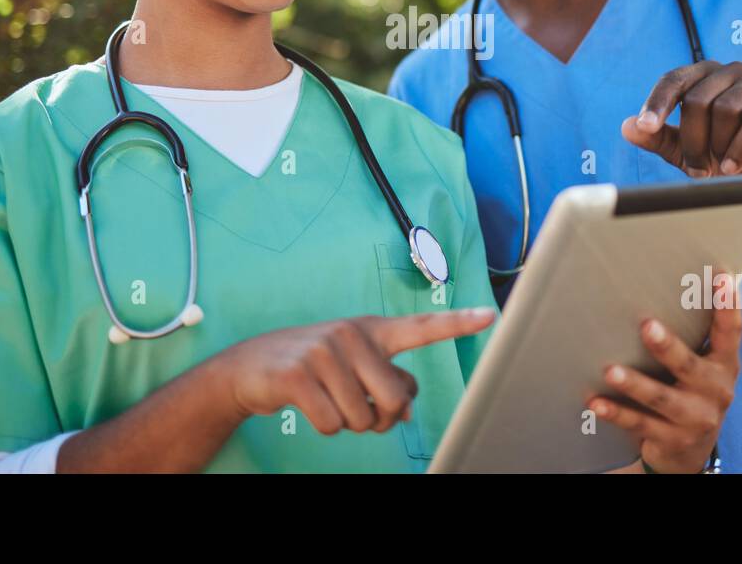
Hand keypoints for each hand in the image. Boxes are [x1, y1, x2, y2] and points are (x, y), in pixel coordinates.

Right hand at [217, 308, 495, 434]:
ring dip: (347, 422)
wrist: (251, 366)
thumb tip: (405, 407)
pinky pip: (332, 424)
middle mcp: (353, 334)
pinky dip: (324, 426)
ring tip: (327, 397)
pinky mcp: (300, 374)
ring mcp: (325, 351)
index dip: (458, 323)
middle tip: (358, 406)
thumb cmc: (316, 365)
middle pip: (395, 400)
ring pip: (363, 419)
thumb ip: (388, 379)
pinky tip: (308, 404)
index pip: (422, 326)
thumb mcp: (355, 364)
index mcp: (373, 330)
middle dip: (379, 417)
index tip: (490, 316)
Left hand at [587, 298, 741, 472]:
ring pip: (661, 398)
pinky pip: (640, 424)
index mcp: (725, 364)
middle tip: (646, 326)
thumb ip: (693, 334)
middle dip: (667, 347)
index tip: (722, 279)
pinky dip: (616, 413)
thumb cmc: (692, 389)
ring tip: (610, 371)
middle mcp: (716, 392)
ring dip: (635, 384)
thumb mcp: (702, 365)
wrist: (692, 450)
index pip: (730, 333)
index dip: (728, 307)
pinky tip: (596, 403)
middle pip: (689, 366)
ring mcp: (695, 419)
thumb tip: (660, 283)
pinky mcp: (672, 440)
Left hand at [622, 60, 741, 191]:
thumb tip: (626, 127)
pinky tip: (733, 167)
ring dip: (717, 146)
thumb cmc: (724, 154)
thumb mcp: (685, 150)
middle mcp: (729, 72)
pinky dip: (740, 147)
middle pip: (697, 100)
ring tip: (720, 169)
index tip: (645, 127)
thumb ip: (657, 137)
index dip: (657, 103)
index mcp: (702, 77)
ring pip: (725, 109)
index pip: (673, 80)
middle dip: (692, 141)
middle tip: (695, 170)